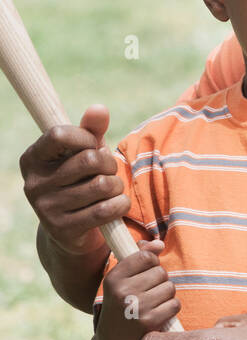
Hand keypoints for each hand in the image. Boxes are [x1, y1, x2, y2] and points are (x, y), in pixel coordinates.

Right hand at [20, 105, 128, 254]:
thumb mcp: (82, 153)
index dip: (86, 137)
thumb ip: (91, 130)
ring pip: (101, 185)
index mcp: (32, 159)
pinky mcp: (63, 230)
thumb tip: (99, 109)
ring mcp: (46, 209)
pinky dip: (120, 204)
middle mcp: (34, 183)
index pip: (60, 135)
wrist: (71, 231)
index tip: (93, 146)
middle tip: (110, 171)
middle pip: (89, 160)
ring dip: (117, 186)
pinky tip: (119, 203)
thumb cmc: (79, 181)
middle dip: (109, 164)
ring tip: (113, 188)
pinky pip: (105, 210)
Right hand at [96, 239, 179, 339]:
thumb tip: (159, 244)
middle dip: (159, 282)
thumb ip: (139, 258)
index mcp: (113, 278)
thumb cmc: (121, 306)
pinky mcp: (149, 322)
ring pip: (170, 287)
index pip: (146, 256)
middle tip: (147, 295)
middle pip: (161, 272)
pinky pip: (174, 304)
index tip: (144, 275)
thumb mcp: (121, 282)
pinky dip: (170, 309)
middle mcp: (122, 291)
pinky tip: (158, 316)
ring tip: (152, 305)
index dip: (151, 264)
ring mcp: (136, 307)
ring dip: (166, 296)